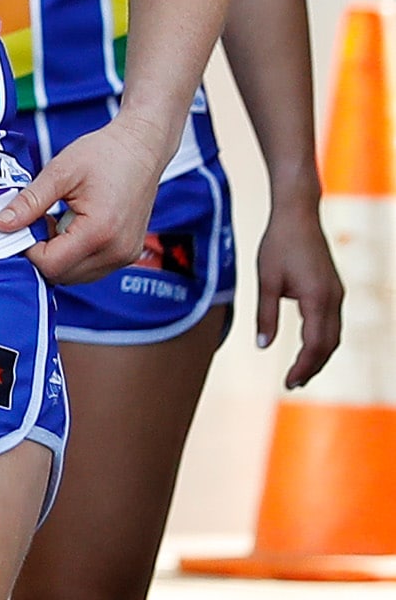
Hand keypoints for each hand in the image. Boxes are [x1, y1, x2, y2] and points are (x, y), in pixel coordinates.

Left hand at [0, 123, 169, 283]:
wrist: (141, 148)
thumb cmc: (104, 154)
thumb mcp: (59, 172)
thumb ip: (29, 202)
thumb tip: (1, 224)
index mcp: (100, 232)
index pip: (50, 264)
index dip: (28, 248)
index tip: (22, 224)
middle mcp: (117, 251)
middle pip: (62, 275)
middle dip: (41, 252)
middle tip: (38, 221)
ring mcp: (125, 256)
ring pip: (76, 275)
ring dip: (57, 255)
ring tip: (56, 220)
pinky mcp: (127, 253)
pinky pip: (91, 268)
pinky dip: (74, 254)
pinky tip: (71, 227)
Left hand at [258, 199, 343, 389]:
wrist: (298, 216)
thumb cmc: (278, 245)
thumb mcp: (266, 280)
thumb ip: (266, 315)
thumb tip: (263, 346)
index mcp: (318, 299)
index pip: (315, 345)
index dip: (304, 367)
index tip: (290, 383)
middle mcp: (333, 300)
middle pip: (329, 345)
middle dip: (313, 367)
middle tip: (294, 384)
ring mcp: (337, 294)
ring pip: (334, 335)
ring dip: (319, 355)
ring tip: (300, 372)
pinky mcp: (334, 290)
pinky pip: (332, 323)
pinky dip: (322, 340)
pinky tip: (308, 346)